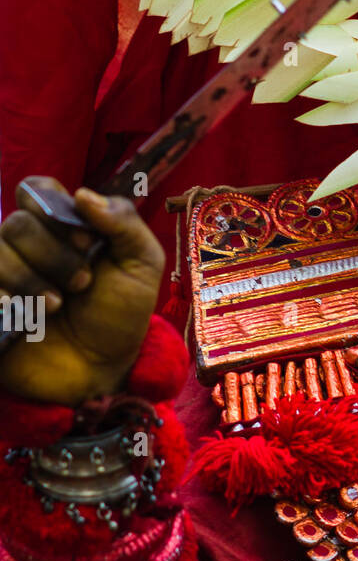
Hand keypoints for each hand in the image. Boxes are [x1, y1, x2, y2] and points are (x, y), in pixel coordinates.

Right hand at [0, 178, 164, 404]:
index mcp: (63, 226)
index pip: (37, 190)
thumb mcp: (142, 264)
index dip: (55, 208)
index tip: (85, 240)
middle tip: (82, 283)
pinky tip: (22, 314)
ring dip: (32, 279)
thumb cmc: (121, 313)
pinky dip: (3, 297)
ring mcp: (4, 274)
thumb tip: (83, 194)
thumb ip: (124, 222)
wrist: (100, 370)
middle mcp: (27, 245)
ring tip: (58, 306)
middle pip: (17, 223)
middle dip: (54, 254)